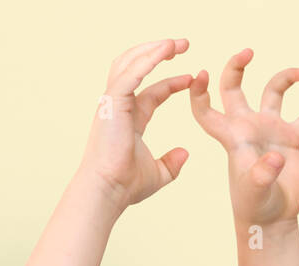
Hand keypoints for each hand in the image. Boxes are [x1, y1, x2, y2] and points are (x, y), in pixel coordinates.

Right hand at [78, 38, 194, 209]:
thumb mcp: (157, 174)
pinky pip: (131, 73)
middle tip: (183, 45)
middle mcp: (118, 106)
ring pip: (130, 63)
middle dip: (158, 53)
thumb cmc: (125, 186)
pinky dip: (148, 59)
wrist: (108, 190)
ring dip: (153, 49)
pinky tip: (165, 50)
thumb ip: (171, 164)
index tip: (191, 78)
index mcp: (129, 119)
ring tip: (176, 42)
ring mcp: (113, 102)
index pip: (151, 92)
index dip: (171, 83)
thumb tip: (185, 153)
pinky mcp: (112, 102)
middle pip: (136, 68)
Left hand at [189, 48, 298, 227]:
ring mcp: (270, 129)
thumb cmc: (255, 206)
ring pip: (274, 91)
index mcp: (232, 137)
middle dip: (236, 66)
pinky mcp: (292, 138)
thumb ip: (262, 174)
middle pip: (234, 88)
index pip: (208, 110)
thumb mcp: (255, 192)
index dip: (199, 92)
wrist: (272, 218)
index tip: (198, 73)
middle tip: (248, 51)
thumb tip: (276, 156)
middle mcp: (248, 126)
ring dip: (288, 77)